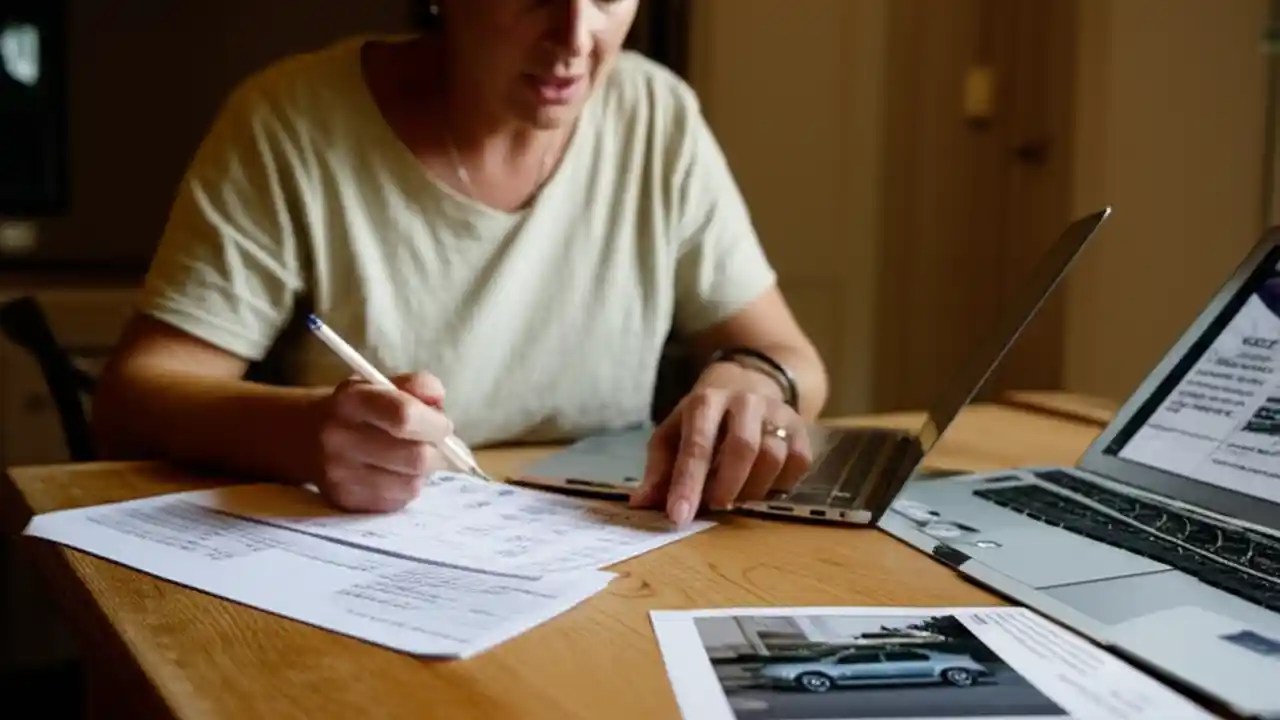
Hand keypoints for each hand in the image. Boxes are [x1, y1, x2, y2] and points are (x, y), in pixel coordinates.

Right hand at [309, 371, 453, 512]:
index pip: (404, 416)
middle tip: (437, 446)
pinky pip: (398, 501)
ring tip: (412, 458)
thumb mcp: (382, 383)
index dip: (435, 425)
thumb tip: (440, 404)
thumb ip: (418, 385)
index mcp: (352, 400)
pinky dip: (407, 487)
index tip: (443, 426)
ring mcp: (339, 475)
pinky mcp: (345, 501)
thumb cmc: (359, 408)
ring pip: (411, 483)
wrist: (306, 436)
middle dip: (438, 453)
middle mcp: (339, 438)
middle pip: (415, 457)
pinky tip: (396, 473)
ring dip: (423, 473)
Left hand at [630, 367, 812, 525]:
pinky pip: (797, 463)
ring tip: (734, 497)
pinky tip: (761, 486)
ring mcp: (776, 413)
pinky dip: (779, 484)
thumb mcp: (673, 436)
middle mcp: (744, 401)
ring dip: (751, 489)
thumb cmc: (703, 421)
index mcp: (705, 401)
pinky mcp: (800, 428)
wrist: (749, 385)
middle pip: (742, 448)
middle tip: (715, 507)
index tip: (678, 516)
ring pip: (772, 458)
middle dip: (727, 485)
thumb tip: (641, 504)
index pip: (696, 445)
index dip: (687, 484)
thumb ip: (659, 471)